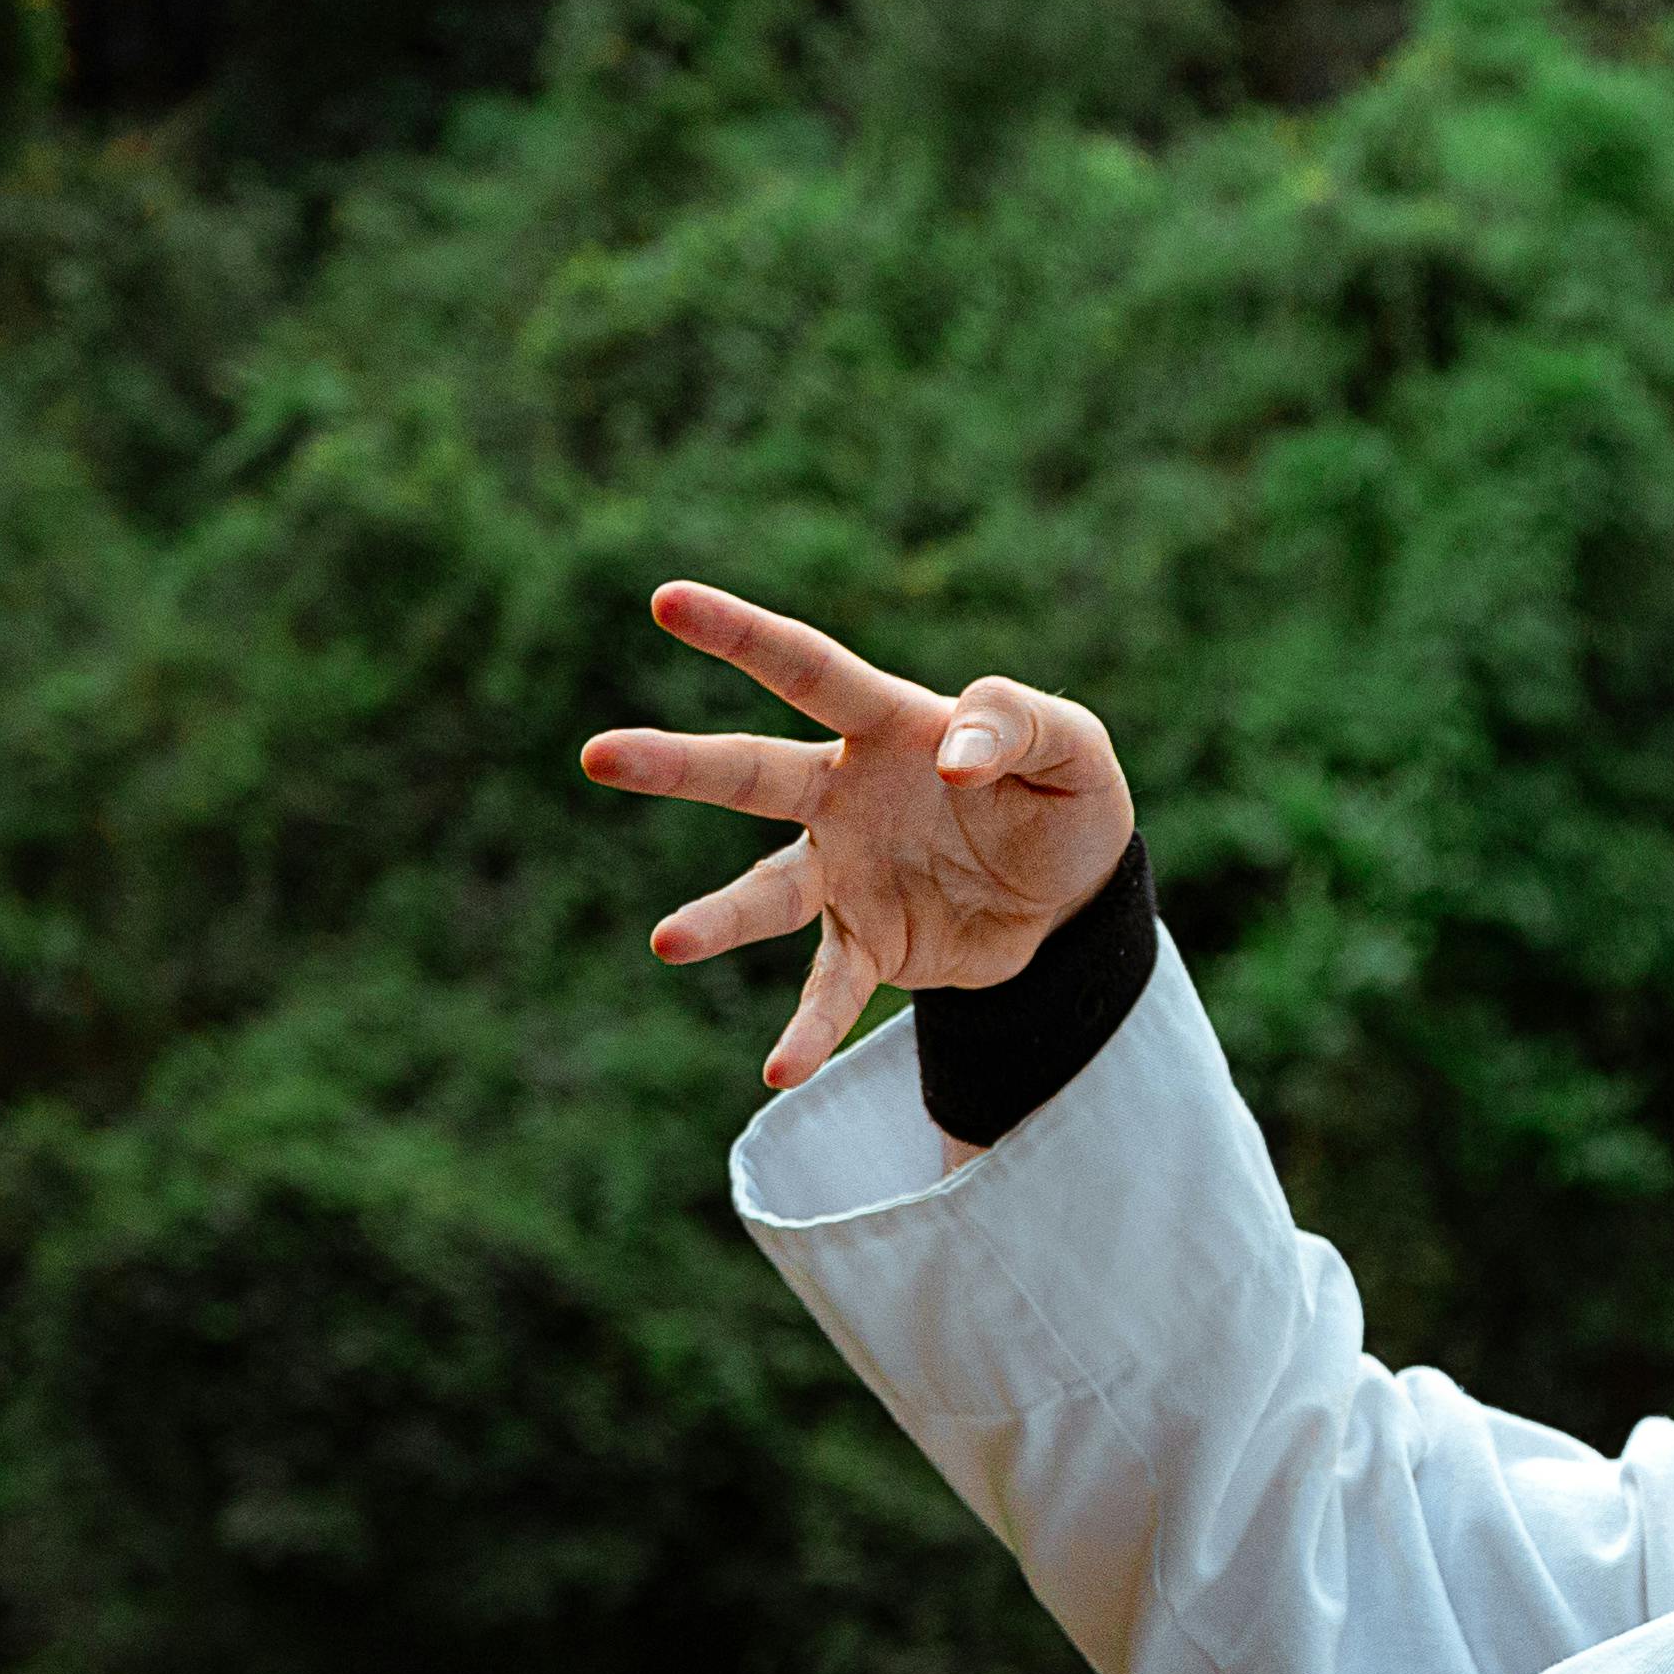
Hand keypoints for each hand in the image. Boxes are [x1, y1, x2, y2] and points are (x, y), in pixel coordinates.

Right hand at [579, 581, 1138, 1089]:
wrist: (1075, 897)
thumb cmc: (1062, 798)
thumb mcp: (1073, 750)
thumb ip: (1019, 725)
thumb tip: (951, 758)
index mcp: (888, 725)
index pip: (806, 668)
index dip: (739, 633)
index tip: (666, 601)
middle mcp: (844, 795)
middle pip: (750, 772)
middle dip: (675, 765)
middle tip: (598, 755)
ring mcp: (846, 872)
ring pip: (767, 892)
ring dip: (719, 920)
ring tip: (667, 943)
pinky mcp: (868, 945)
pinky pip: (829, 991)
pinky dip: (806, 1031)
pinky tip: (778, 1072)